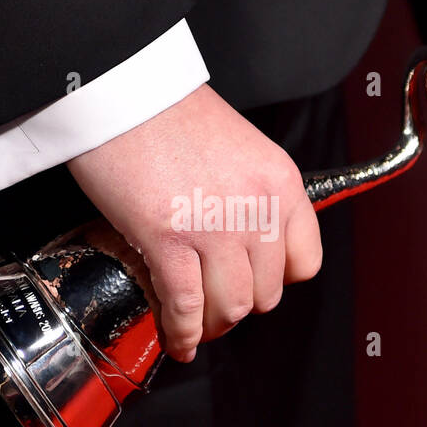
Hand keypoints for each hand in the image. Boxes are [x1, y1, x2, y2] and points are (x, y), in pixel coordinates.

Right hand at [66, 83, 320, 362]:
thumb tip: (237, 238)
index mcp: (280, 181)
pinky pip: (186, 306)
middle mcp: (258, 207)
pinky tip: (176, 338)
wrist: (121, 88)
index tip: (256, 282)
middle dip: (240, 305)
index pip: (305, 260)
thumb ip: (247, 193)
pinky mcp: (170, 239)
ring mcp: (216, 226)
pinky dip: (181, 332)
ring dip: (212, 324)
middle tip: (216, 306)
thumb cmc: (166, 110)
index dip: (277, 280)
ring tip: (195, 324)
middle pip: (267, 292)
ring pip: (232, 307)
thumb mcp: (236, 147)